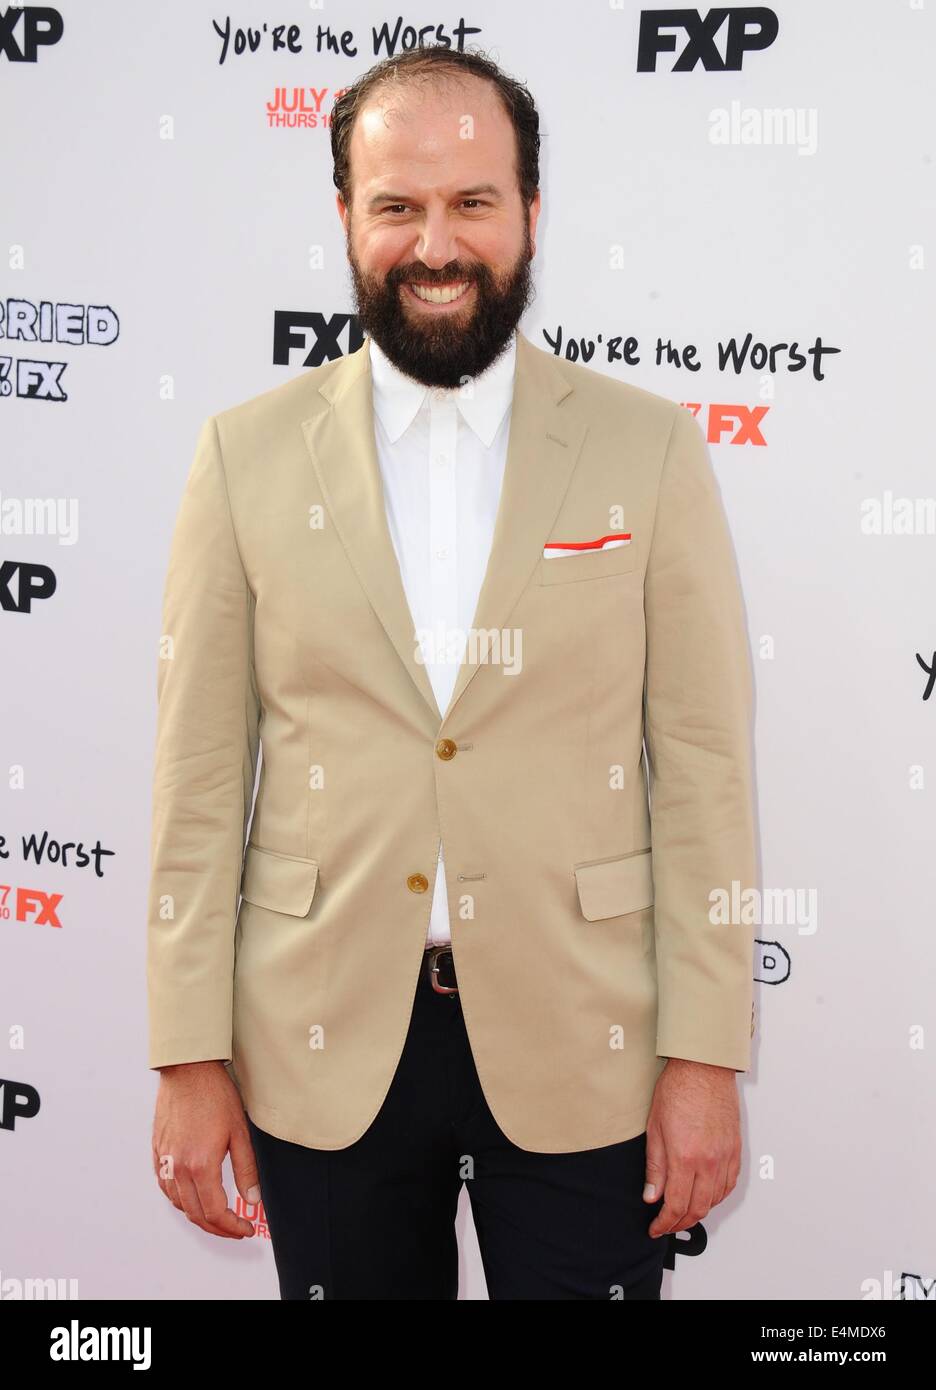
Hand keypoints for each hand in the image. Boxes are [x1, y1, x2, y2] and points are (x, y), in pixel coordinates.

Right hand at [152, 1060, 259, 1238]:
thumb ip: (246, 1170)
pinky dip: (180, 1200)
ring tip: (218, 1216)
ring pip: (179, 1204)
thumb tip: (252, 1199)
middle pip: (196, 1214)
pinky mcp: (158, 1152)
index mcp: (201, 1166)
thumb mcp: (239, 1133)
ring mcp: (165, 1161)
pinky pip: (166, 1187)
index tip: (245, 1229)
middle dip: (218, 1228)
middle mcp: (179, 1168)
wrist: (188, 1071)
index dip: (232, 1227)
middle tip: (235, 1229)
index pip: (216, 1212)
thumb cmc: (214, 1095)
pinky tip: (192, 1197)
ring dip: (199, 1216)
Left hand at [642, 1057, 740, 1237]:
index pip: (676, 1205)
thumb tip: (652, 1195)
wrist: (704, 1067)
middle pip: (698, 1208)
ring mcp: (725, 1156)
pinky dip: (717, 1196)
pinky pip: (729, 1184)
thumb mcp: (655, 1128)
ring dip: (699, 1211)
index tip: (656, 1227)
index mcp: (685, 1157)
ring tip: (684, 1212)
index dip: (665, 1222)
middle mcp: (709, 1161)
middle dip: (681, 1222)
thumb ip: (655, 1167)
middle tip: (667, 1224)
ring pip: (715, 1199)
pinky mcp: (735, 1149)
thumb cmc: (678, 1090)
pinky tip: (706, 1195)